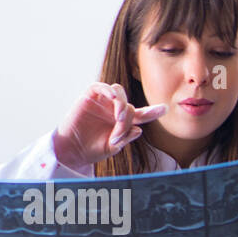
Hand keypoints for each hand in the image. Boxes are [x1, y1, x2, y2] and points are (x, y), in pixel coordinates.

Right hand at [52, 82, 167, 170]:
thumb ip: (125, 139)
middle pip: (129, 106)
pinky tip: (113, 99)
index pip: (142, 115)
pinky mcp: (89, 97)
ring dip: (122, 104)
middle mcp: (114, 110)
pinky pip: (100, 87)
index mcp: (123, 122)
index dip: (153, 112)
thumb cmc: (92, 149)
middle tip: (120, 128)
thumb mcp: (112, 147)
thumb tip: (139, 130)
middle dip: (128, 117)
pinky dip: (108, 90)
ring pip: (119, 92)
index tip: (165, 109)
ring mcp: (102, 102)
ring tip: (118, 117)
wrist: (72, 150)